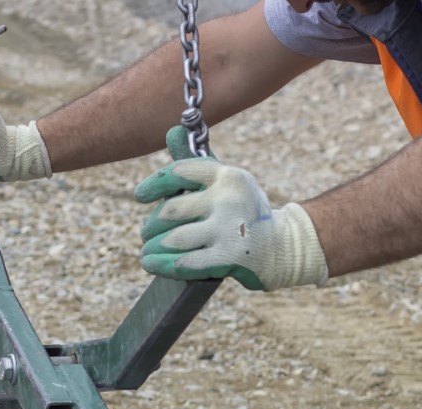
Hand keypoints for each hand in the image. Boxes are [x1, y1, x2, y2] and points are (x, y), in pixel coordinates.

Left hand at [135, 130, 326, 291]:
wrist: (282, 248)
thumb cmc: (245, 212)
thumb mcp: (226, 183)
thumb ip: (197, 162)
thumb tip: (172, 130)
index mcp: (226, 175)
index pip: (179, 173)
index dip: (154, 184)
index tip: (139, 195)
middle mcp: (228, 199)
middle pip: (172, 210)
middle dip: (153, 224)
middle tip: (146, 232)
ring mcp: (229, 229)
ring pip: (174, 238)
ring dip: (154, 247)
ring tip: (147, 252)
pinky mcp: (229, 257)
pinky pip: (186, 262)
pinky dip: (164, 265)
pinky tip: (152, 264)